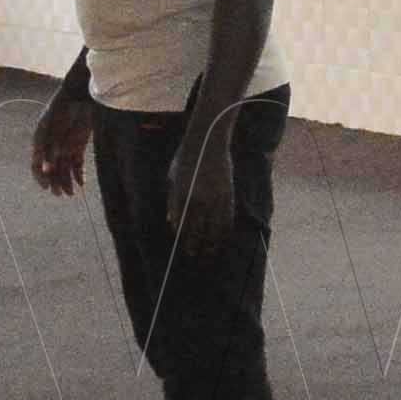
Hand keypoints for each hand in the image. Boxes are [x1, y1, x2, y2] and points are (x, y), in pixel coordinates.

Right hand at [30, 85, 92, 196]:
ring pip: (65, 170)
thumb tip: (46, 169)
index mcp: (40, 142)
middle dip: (55, 183)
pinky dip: (79, 175)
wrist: (81, 94)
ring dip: (67, 182)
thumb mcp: (51, 129)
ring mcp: (66, 147)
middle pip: (52, 171)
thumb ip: (47, 149)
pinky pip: (77, 164)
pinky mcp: (79, 146)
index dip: (40, 177)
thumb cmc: (62, 109)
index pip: (37, 165)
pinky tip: (81, 183)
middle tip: (60, 194)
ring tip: (71, 194)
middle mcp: (52, 147)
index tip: (46, 187)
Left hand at [167, 119, 238, 254]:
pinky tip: (222, 237)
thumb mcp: (172, 178)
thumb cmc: (185, 158)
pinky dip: (224, 231)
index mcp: (182, 196)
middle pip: (198, 233)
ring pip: (215, 230)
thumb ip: (172, 201)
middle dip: (196, 248)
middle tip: (196, 259)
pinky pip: (227, 219)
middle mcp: (199, 200)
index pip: (181, 227)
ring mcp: (215, 198)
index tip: (185, 250)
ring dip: (212, 245)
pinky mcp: (228, 194)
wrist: (208, 140)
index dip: (183, 241)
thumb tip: (172, 222)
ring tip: (210, 254)